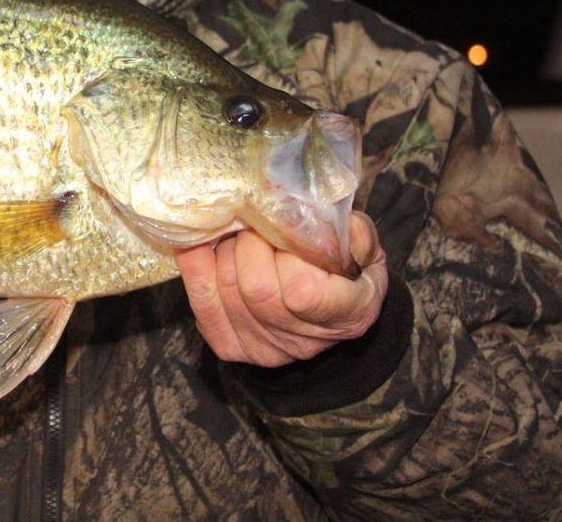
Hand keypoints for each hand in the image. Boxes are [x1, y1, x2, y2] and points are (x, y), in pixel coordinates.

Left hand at [176, 211, 386, 366]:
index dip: (287, 251)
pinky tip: (202, 243)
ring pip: (226, 288)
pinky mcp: (230, 345)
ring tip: (240, 234)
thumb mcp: (364, 248)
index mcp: (348, 315)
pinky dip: (196, 265)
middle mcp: (303, 341)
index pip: (302, 290)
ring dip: (226, 250)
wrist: (328, 312)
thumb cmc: (347, 271)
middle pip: (257, 288)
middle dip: (250, 243)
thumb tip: (313, 214)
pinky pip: (201, 300)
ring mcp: (264, 348)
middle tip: (257, 223)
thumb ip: (350, 232)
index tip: (287, 226)